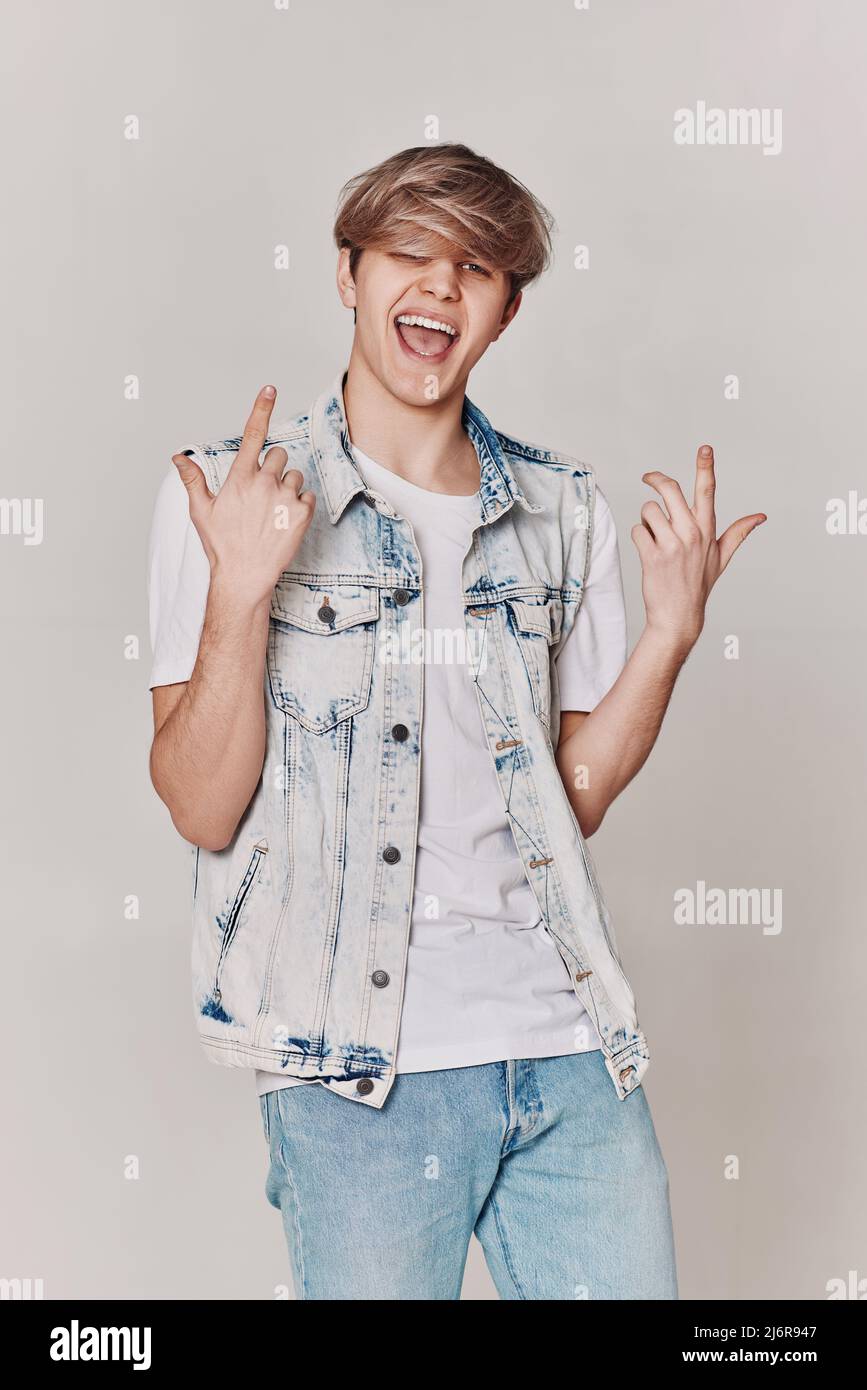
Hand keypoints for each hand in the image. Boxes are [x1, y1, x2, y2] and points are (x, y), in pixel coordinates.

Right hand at [172, 385, 315, 607]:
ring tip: (272, 512)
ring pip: (294, 475)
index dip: (261, 408)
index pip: (252, 434)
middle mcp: (264, 483)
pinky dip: (299, 505)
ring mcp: (285, 497)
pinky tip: (285, 521)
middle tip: (261, 494)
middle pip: (278, 454)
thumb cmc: (221, 546)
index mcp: (239, 478)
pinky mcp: (303, 513)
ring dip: (286, 487)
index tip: (270, 389)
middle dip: (272, 468)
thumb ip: (193, 480)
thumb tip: (178, 457)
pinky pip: (307, 495)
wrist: (245, 576)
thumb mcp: (201, 511)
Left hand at [631, 444, 765, 655]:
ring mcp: (672, 544)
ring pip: (648, 510)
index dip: (705, 467)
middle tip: (649, 477)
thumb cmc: (698, 586)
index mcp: (707, 531)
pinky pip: (637, 530)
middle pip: (670, 490)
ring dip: (647, 521)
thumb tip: (760, 516)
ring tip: (656, 540)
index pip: (707, 492)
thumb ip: (738, 533)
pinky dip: (639, 538)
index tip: (704, 447)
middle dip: (656, 479)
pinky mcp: (653, 555)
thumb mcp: (721, 558)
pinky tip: (648, 553)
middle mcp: (691, 534)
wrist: (678, 617)